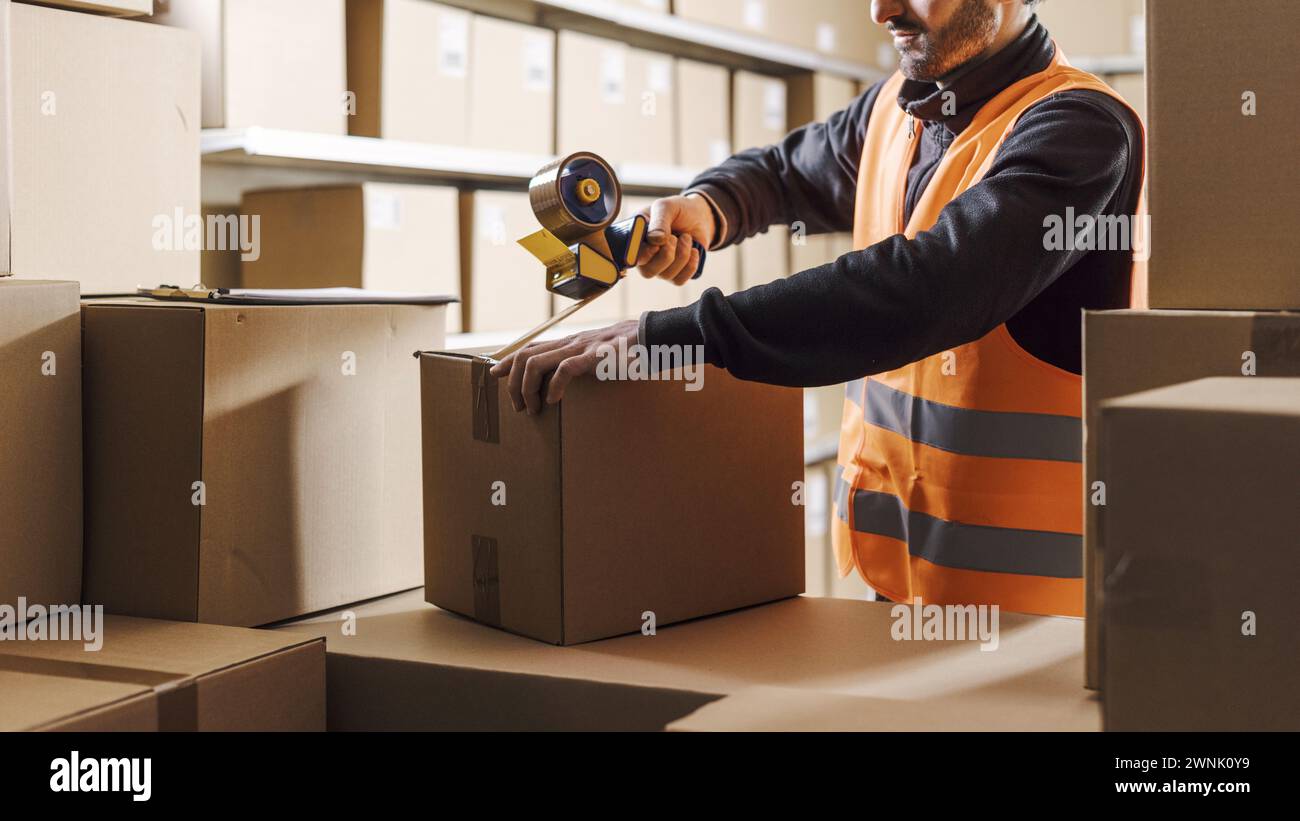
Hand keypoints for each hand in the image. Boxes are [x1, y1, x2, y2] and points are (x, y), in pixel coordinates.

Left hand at [489, 320, 639, 413]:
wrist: (653, 336)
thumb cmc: (630, 350)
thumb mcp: (600, 354)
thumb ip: (584, 362)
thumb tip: (571, 379)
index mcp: (570, 343)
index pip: (531, 347)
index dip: (509, 360)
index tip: (495, 373)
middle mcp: (570, 342)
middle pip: (526, 356)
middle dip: (513, 383)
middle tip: (518, 407)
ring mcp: (580, 348)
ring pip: (537, 362)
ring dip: (528, 388)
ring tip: (533, 408)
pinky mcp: (593, 357)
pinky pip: (564, 369)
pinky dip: (553, 387)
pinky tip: (553, 401)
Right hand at [634, 194, 715, 285]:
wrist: (699, 216)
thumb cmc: (678, 210)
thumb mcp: (666, 207)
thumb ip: (659, 221)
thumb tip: (655, 240)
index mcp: (635, 238)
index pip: (631, 256)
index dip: (644, 254)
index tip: (657, 244)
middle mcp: (644, 256)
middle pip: (647, 272)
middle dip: (666, 255)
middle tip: (674, 237)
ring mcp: (659, 267)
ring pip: (666, 275)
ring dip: (681, 254)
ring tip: (686, 237)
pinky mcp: (675, 274)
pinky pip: (679, 280)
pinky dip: (690, 265)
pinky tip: (693, 250)